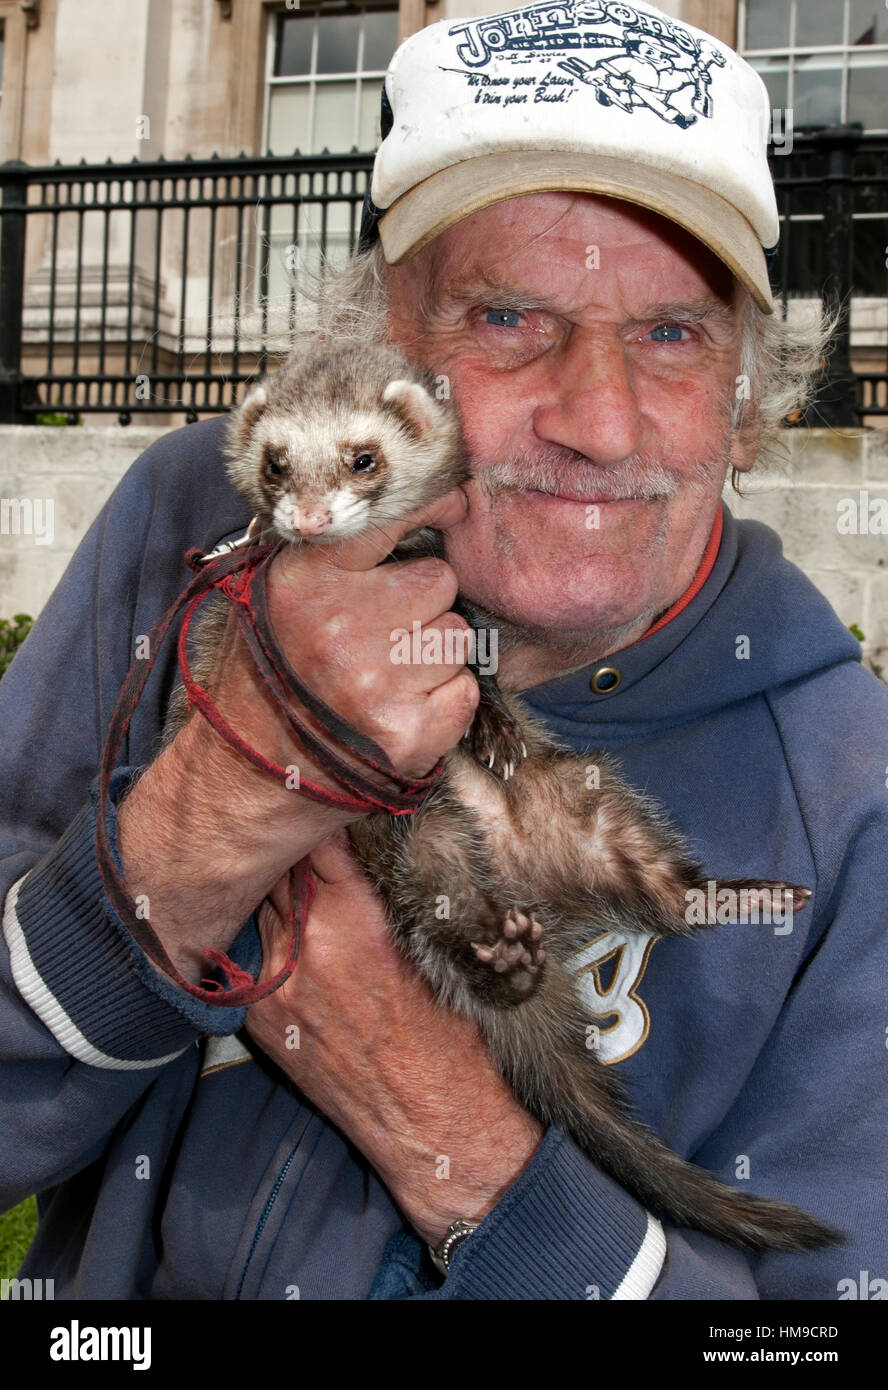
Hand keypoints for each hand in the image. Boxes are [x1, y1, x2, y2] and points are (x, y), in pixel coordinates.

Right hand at [118, 488, 477, 981]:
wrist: (251, 775)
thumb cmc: (277, 675)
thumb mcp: (286, 595)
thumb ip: (342, 552)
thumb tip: (434, 501)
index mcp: (305, 579)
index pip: (394, 518)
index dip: (429, 512)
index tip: (449, 507)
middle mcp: (337, 626)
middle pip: (439, 581)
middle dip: (423, 606)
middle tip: (383, 637)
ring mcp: (373, 683)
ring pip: (457, 636)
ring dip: (434, 657)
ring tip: (386, 678)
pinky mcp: (405, 735)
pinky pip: (465, 691)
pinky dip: (444, 705)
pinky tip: (400, 712)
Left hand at [245, 832, 543, 1245]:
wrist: (431, 1120)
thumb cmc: (451, 1030)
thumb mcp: (428, 939)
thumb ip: (380, 886)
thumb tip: (356, 833)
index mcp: (355, 918)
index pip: (316, 833)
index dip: (318, 807)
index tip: (326, 789)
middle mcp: (305, 944)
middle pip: (275, 862)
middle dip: (286, 840)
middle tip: (295, 813)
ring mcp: (274, 981)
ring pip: (255, 902)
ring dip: (269, 883)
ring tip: (282, 867)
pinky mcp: (257, 1013)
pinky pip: (247, 950)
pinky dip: (262, 932)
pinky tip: (281, 926)